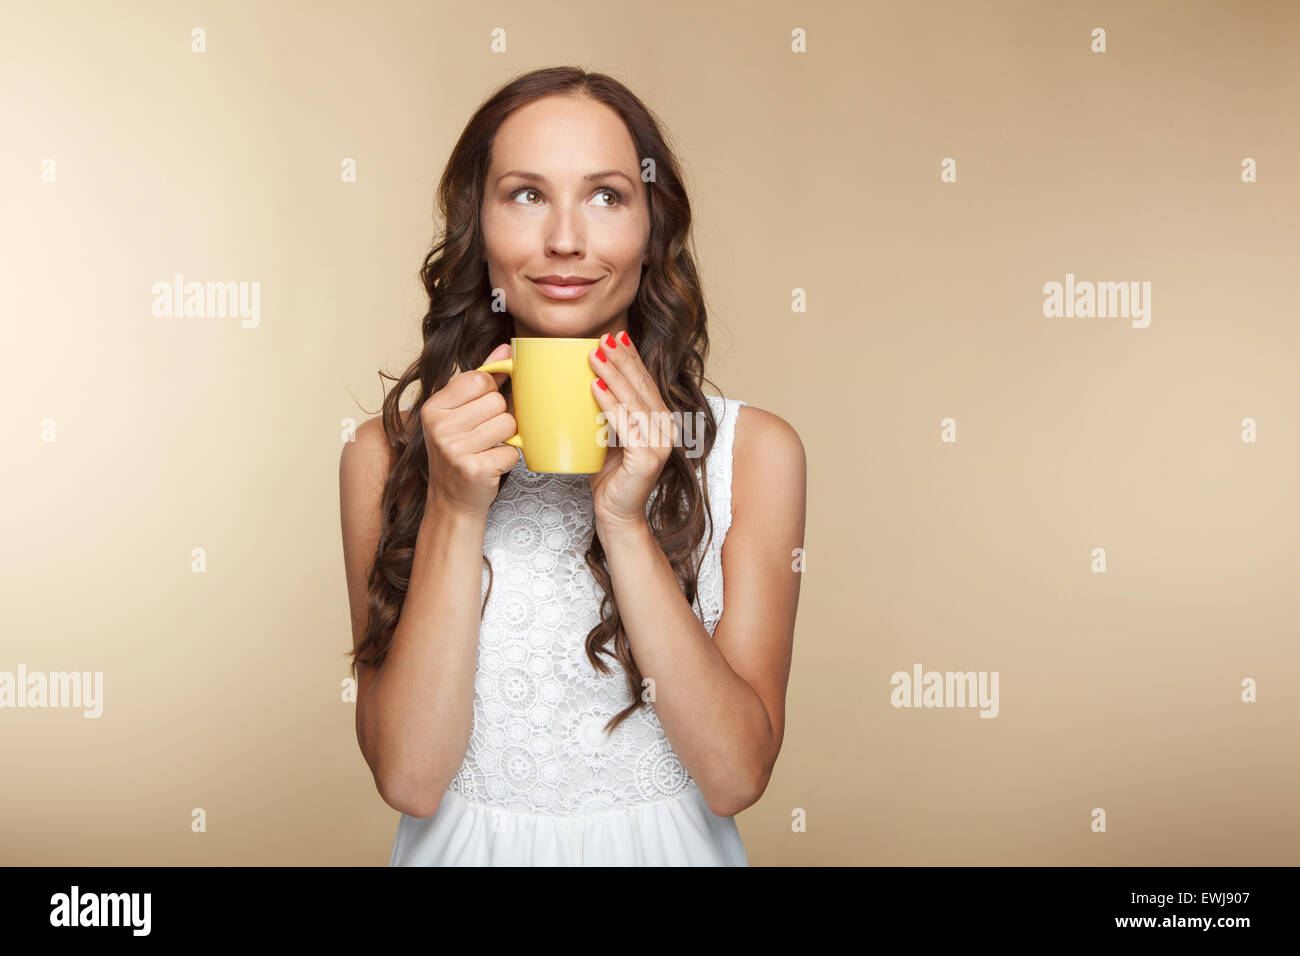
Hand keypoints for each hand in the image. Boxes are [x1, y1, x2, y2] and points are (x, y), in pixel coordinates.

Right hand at [421, 342, 518, 516]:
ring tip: (487, 449)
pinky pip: (512, 451)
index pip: (480, 379)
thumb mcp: (461, 412)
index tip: (481, 409)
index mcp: (433, 407)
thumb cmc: (459, 452)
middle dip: (499, 418)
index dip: (490, 393)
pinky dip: (508, 460)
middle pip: (497, 402)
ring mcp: (454, 449)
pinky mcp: (474, 469)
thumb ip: (482, 378)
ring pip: (508, 425)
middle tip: (483, 435)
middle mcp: (439, 426)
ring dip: (506, 439)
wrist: (452, 500)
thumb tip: (505, 348)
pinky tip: (491, 465)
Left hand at [587, 330, 675, 529]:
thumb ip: (608, 413)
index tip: (615, 335)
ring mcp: (660, 443)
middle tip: (602, 337)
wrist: (617, 515)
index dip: (631, 357)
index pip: (645, 382)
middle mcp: (666, 428)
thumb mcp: (608, 436)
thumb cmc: (610, 477)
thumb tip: (589, 380)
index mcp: (660, 420)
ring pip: (633, 401)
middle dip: (621, 359)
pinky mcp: (648, 457)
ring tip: (594, 354)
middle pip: (641, 386)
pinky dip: (609, 404)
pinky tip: (594, 387)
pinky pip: (625, 424)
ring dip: (612, 374)